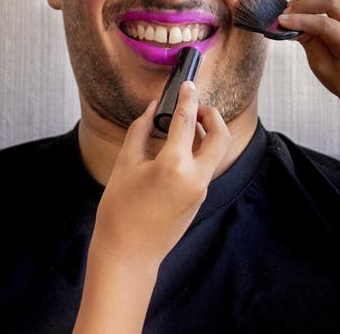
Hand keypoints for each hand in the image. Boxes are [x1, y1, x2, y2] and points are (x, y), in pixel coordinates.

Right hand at [90, 83, 229, 268]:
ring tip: (187, 123)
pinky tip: (181, 145)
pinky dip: (200, 150)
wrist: (127, 254)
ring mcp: (200, 190)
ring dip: (208, 132)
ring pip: (216, 152)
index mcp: (174, 165)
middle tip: (196, 105)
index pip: (187, 119)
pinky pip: (206, 166)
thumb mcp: (125, 163)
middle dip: (212, 115)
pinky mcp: (199, 199)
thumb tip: (153, 108)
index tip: (187, 84)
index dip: (187, 97)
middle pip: (220, 136)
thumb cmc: (119, 210)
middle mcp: (195, 177)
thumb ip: (141, 129)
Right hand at [281, 0, 339, 102]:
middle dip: (305, 3)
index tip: (281, 21)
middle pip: (333, 0)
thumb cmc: (339, 76)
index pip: (326, 25)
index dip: (301, 20)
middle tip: (286, 13)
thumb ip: (307, 40)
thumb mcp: (320, 65)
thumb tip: (289, 22)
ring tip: (294, 6)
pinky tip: (307, 3)